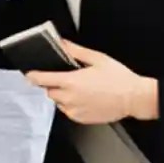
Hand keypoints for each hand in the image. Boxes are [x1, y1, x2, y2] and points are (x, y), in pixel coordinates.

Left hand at [25, 41, 158, 123]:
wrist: (134, 98)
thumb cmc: (119, 79)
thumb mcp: (97, 58)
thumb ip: (76, 51)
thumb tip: (62, 43)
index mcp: (71, 81)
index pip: (42, 79)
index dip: (33, 75)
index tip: (30, 73)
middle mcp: (70, 98)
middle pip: (49, 91)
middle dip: (53, 84)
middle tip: (67, 78)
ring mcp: (74, 110)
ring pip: (58, 102)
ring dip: (62, 95)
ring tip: (80, 89)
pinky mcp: (80, 119)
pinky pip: (67, 111)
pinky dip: (70, 105)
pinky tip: (84, 98)